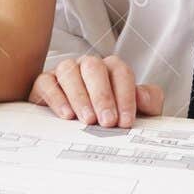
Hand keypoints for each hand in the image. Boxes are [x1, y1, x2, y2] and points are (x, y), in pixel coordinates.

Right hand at [29, 55, 163, 126]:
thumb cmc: (109, 116)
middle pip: (94, 68)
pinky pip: (46, 83)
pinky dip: (56, 98)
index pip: (121, 72)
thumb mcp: (135, 112)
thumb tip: (142, 96)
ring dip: (80, 96)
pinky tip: (66, 115)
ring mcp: (65, 72)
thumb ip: (148, 102)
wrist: (76, 128)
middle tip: (107, 122)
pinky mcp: (44, 82)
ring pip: (69, 71)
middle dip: (102, 96)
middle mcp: (88, 66)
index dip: (125, 96)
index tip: (126, 121)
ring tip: (88, 120)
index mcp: (111, 69)